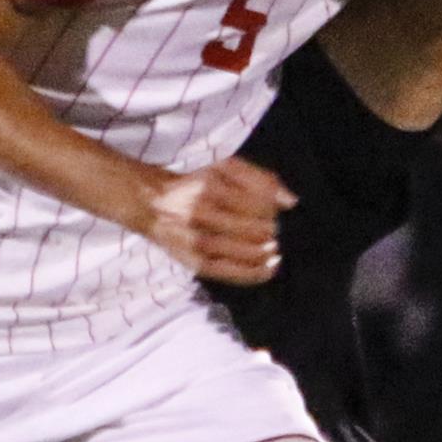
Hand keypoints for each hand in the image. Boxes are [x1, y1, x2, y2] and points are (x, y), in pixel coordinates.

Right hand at [143, 157, 296, 285]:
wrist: (150, 204)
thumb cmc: (195, 183)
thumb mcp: (223, 168)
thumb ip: (260, 179)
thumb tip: (291, 202)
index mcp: (210, 185)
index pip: (257, 203)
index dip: (273, 210)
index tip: (275, 211)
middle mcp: (201, 213)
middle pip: (253, 228)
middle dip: (271, 231)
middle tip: (273, 230)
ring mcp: (196, 241)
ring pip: (243, 252)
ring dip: (265, 252)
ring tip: (274, 249)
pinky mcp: (194, 263)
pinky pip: (230, 273)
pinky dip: (254, 273)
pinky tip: (269, 268)